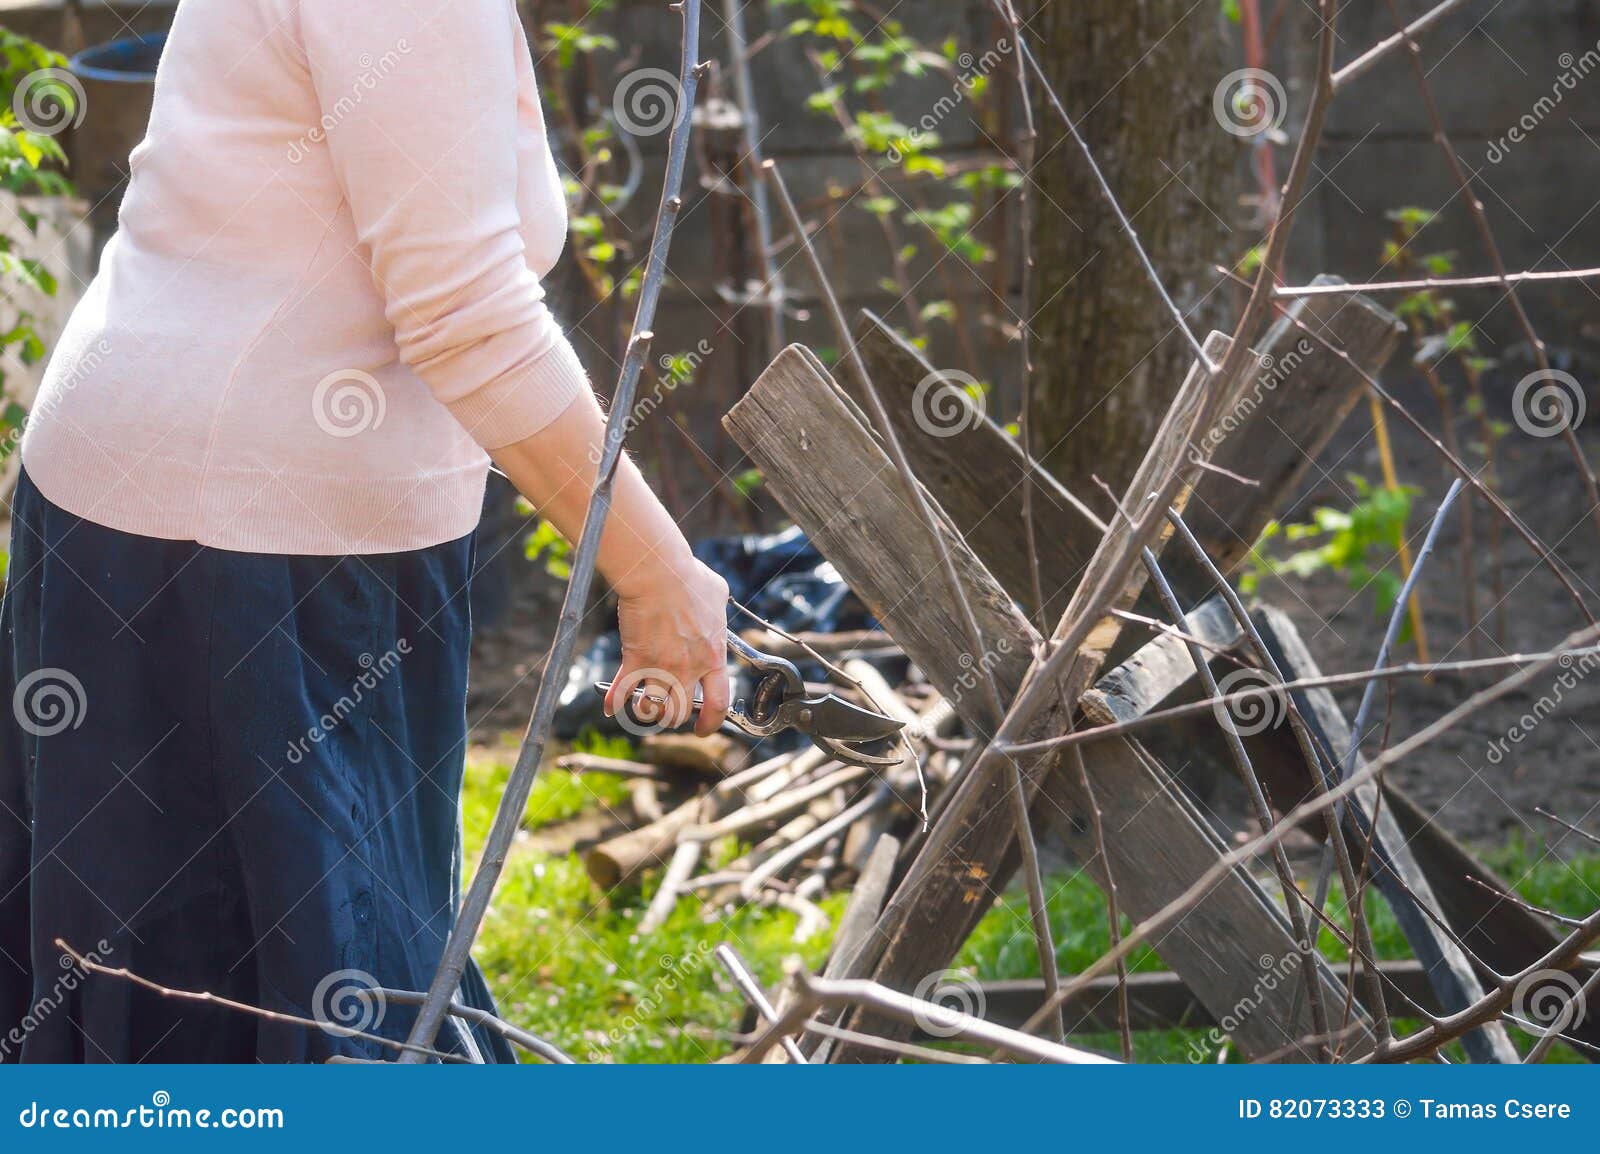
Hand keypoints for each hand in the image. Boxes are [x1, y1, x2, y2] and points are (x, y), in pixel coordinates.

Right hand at [603, 552, 730, 737]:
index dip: (711, 723)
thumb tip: (716, 607)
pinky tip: (609, 706)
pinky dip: (614, 701)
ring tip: (643, 703)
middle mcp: (688, 669)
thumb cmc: (688, 578)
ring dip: (646, 711)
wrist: (659, 572)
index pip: (718, 704)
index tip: (703, 729)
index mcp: (712, 656)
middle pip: (679, 712)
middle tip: (667, 708)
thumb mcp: (717, 594)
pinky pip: (622, 691)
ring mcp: (661, 667)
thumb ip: (718, 611)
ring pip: (652, 709)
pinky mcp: (635, 659)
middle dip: (672, 716)